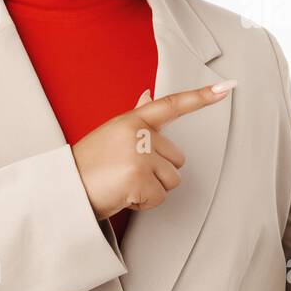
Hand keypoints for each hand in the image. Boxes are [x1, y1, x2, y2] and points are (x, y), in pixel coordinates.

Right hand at [71, 80, 236, 220]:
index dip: (201, 97)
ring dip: (150, 189)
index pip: (171, 105)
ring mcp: (139, 155)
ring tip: (122, 184)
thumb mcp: (112, 135)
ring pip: (171, 181)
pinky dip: (143, 203)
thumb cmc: (88, 165)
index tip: (226, 88)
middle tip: (126, 174)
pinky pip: (159, 197)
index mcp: (132, 120)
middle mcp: (138, 133)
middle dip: (157, 173)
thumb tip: (148, 94)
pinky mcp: (139, 178)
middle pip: (177, 159)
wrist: (63, 189)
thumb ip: (136, 119)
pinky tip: (123, 195)